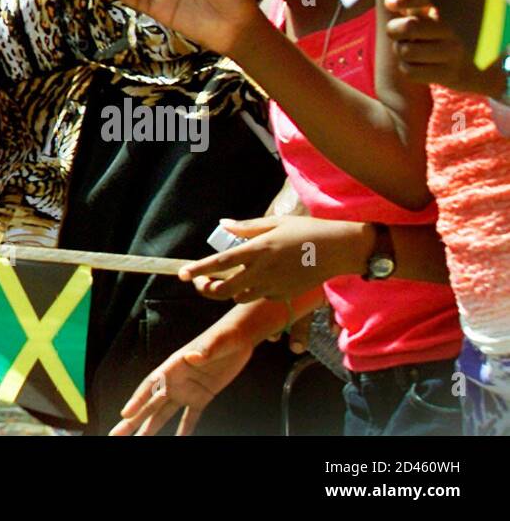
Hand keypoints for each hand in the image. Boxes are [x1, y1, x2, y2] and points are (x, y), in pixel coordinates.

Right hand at [111, 317, 255, 435]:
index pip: (152, 384)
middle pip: (149, 403)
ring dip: (150, 427)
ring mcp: (186, 390)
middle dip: (133, 419)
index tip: (125, 413)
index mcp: (174, 365)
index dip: (138, 399)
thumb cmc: (225, 336)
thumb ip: (204, 350)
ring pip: (163, 413)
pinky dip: (183, 431)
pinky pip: (189, 418)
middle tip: (116, 434)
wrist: (239, 338)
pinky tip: (176, 441)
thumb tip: (193, 356)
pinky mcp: (201, 397)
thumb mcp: (217, 342)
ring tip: (137, 440)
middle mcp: (174, 380)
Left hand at [180, 214, 371, 303]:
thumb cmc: (306, 231)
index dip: (199, 270)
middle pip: (225, 290)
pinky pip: (262, 297)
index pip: (220, 263)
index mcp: (257, 250)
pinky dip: (254, 291)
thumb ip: (246, 227)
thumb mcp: (274, 223)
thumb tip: (223, 224)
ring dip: (230, 292)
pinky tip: (259, 280)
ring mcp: (274, 286)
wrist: (339, 250)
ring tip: (225, 281)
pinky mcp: (285, 295)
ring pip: (241, 298)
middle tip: (201, 284)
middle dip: (208, 289)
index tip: (183, 275)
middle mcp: (263, 271)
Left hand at [384, 0, 504, 95]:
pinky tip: (419, 64)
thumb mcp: (431, 13)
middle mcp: (456, 29)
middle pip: (408, 27)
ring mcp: (455, 53)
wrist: (476, 68)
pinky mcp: (450, 74)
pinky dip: (407, 68)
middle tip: (398, 33)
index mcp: (451, 8)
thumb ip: (410, 1)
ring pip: (405, 51)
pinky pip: (409, 71)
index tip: (391, 4)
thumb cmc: (441, 33)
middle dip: (394, 30)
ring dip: (400, 50)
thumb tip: (390, 3)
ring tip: (412, 48)